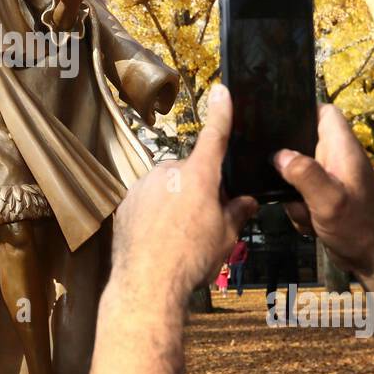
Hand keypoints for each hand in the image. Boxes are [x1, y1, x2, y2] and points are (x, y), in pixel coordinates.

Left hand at [110, 85, 257, 308]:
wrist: (147, 283)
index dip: (221, 113)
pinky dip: (153, 214)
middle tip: (203, 220)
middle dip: (197, 190)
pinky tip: (158, 238)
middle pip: (189, 172)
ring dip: (173, 202)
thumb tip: (248, 201)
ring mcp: (143, 186)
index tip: (221, 90)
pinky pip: (146, 201)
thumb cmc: (191, 260)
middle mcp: (167, 173)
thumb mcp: (225, 237)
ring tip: (177, 236)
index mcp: (198, 176)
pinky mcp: (126, 203)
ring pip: (166, 187)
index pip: (214, 137)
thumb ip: (237, 212)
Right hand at [273, 103, 373, 278]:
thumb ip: (305, 173)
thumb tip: (279, 154)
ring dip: (291, 193)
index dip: (302, 110)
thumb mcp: (329, 200)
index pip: (325, 112)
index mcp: (343, 149)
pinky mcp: (324, 198)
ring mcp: (330, 179)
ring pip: (296, 174)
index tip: (276, 120)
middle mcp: (337, 159)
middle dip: (286, 162)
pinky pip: (300, 195)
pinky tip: (310, 225)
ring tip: (302, 210)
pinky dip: (300, 210)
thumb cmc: (358, 227)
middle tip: (278, 178)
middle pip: (302, 143)